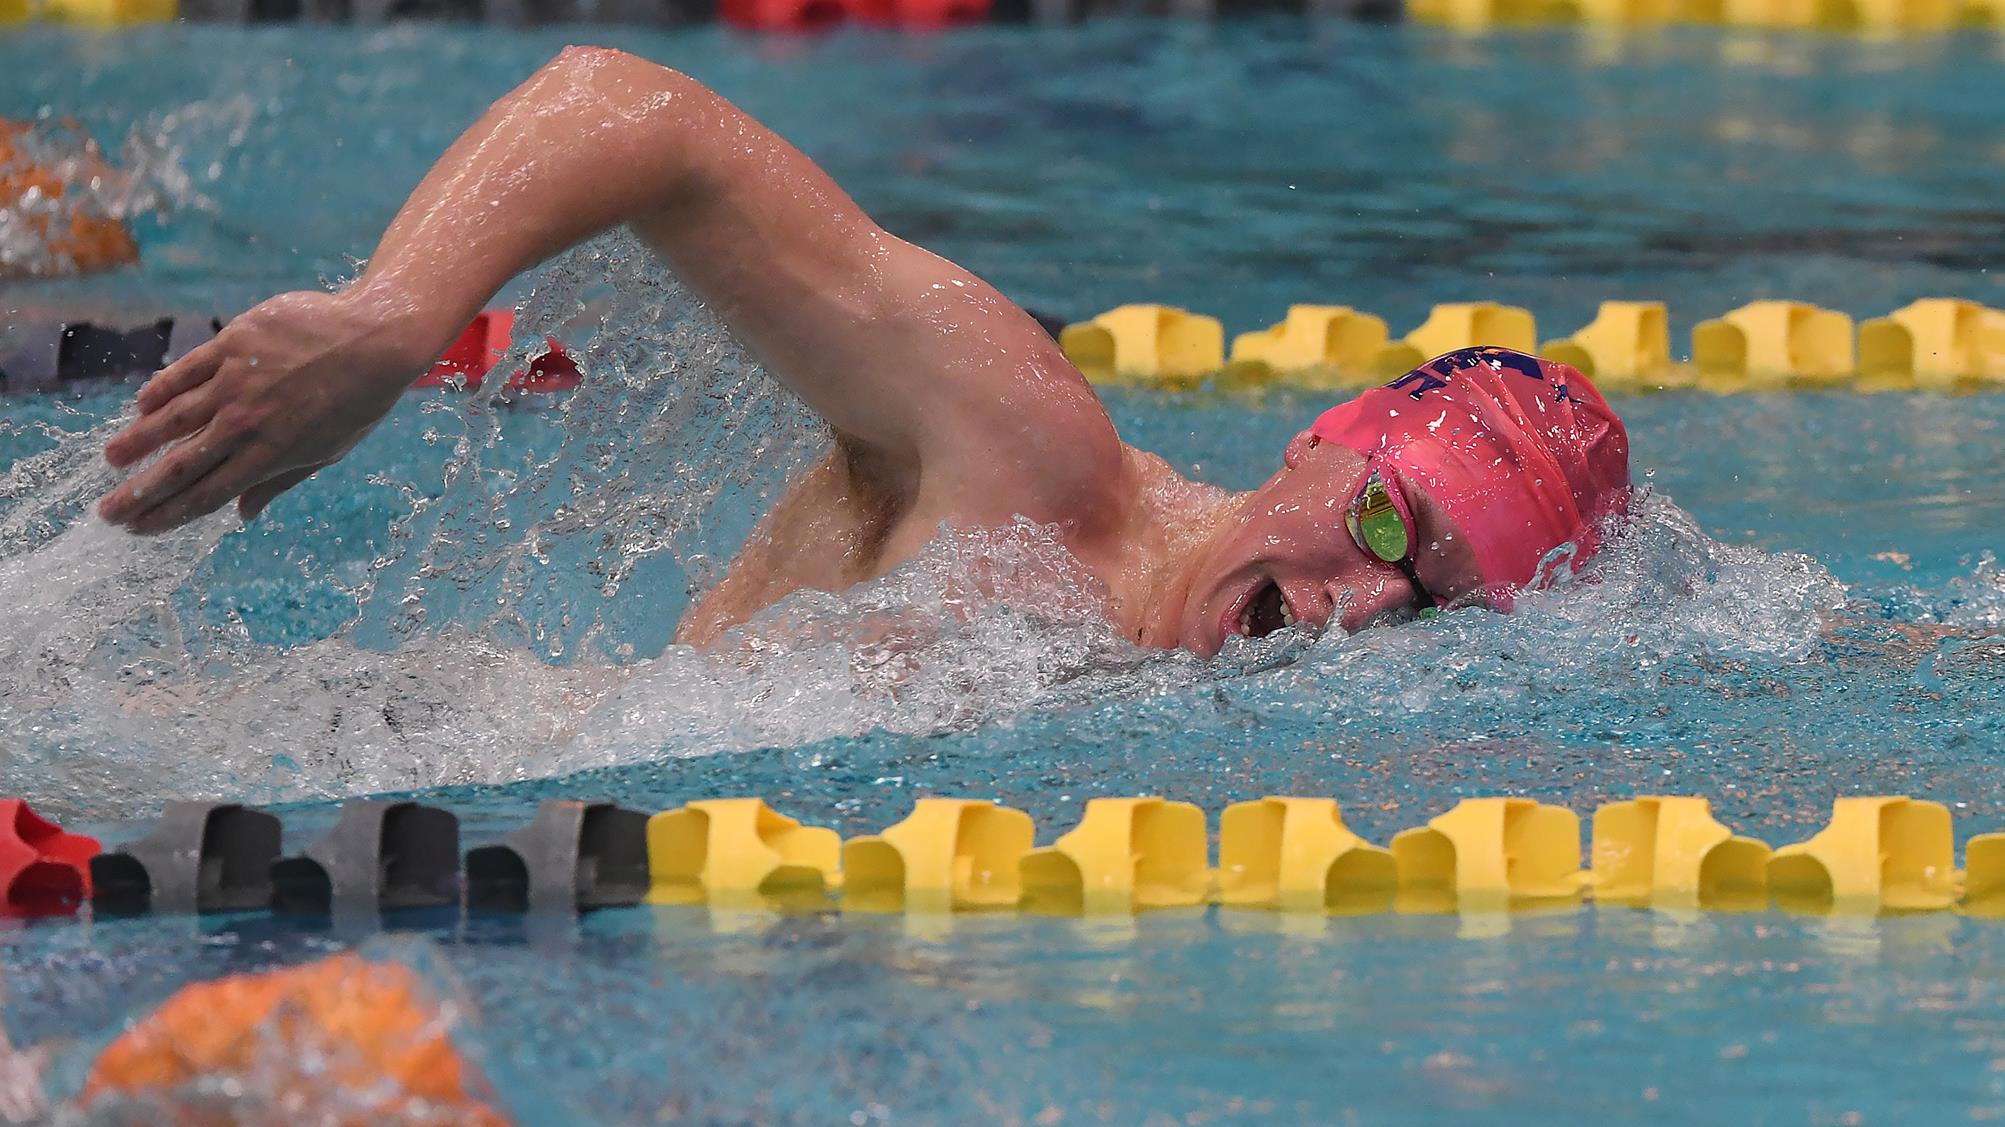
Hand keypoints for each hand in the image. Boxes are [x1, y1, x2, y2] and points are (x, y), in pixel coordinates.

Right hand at [97, 290, 435, 533]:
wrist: (375, 340)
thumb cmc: (358, 401)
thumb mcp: (327, 452)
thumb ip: (280, 482)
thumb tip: (243, 516)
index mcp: (270, 455)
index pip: (207, 494)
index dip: (169, 515)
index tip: (139, 528)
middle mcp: (246, 423)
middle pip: (181, 465)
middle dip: (140, 492)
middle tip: (107, 512)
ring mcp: (236, 382)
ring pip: (172, 418)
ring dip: (137, 441)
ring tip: (112, 459)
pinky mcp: (232, 345)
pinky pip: (185, 371)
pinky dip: (160, 390)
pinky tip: (141, 405)